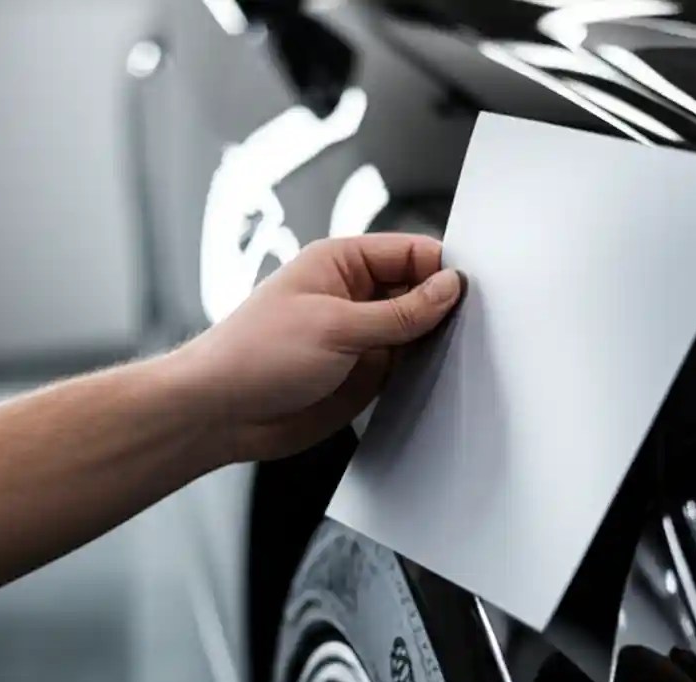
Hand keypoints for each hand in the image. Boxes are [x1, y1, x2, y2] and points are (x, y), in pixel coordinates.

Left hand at [181, 233, 462, 461]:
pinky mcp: (364, 375)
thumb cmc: (255, 355)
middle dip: (444, 308)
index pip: (411, 252)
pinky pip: (407, 368)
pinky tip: (440, 381)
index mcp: (342, 263)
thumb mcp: (336, 327)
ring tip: (459, 357)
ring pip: (417, 331)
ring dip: (435, 343)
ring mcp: (361, 337)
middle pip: (420, 291)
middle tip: (474, 329)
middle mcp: (354, 296)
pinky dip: (425, 374)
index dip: (442, 270)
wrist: (221, 414)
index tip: (471, 293)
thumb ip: (400, 312)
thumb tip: (449, 289)